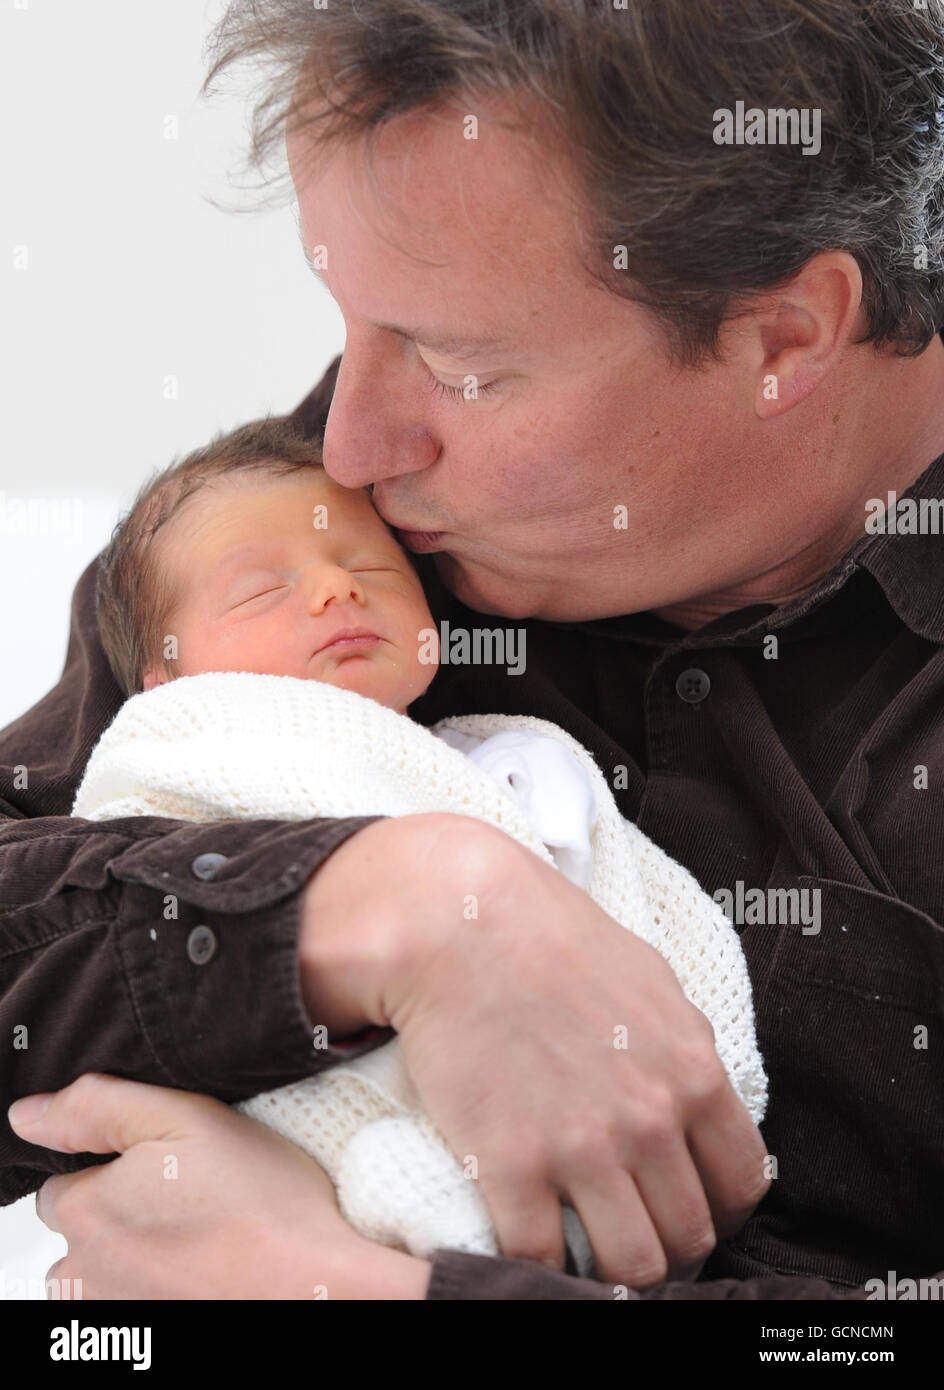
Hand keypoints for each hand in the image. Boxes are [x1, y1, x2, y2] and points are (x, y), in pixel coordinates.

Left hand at [8, 1073, 429, 1298]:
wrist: (318, 1284)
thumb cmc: (264, 1203)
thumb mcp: (186, 1118)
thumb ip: (98, 1107)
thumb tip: (27, 1115)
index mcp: (87, 1211)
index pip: (62, 1183)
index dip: (112, 1165)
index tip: (166, 1163)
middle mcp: (86, 1274)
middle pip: (82, 1234)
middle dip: (120, 1214)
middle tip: (190, 1197)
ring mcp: (117, 1313)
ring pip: (107, 1275)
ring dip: (137, 1257)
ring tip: (204, 1236)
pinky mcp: (147, 1334)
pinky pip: (137, 1302)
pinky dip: (162, 1286)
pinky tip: (207, 1268)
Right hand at [300, 814, 769, 1287]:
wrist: (460, 926)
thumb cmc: (553, 942)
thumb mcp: (652, 982)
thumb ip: (688, 1049)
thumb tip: (708, 1101)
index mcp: (693, 1073)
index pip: (742, 1187)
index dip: (720, 1210)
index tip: (686, 1208)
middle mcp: (649, 1120)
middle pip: (689, 1237)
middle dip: (668, 1247)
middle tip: (632, 1232)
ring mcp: (581, 1147)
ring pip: (630, 1267)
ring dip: (612, 1270)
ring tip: (586, 1247)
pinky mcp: (509, 1165)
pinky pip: (540, 1257)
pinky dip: (538, 1264)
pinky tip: (529, 1240)